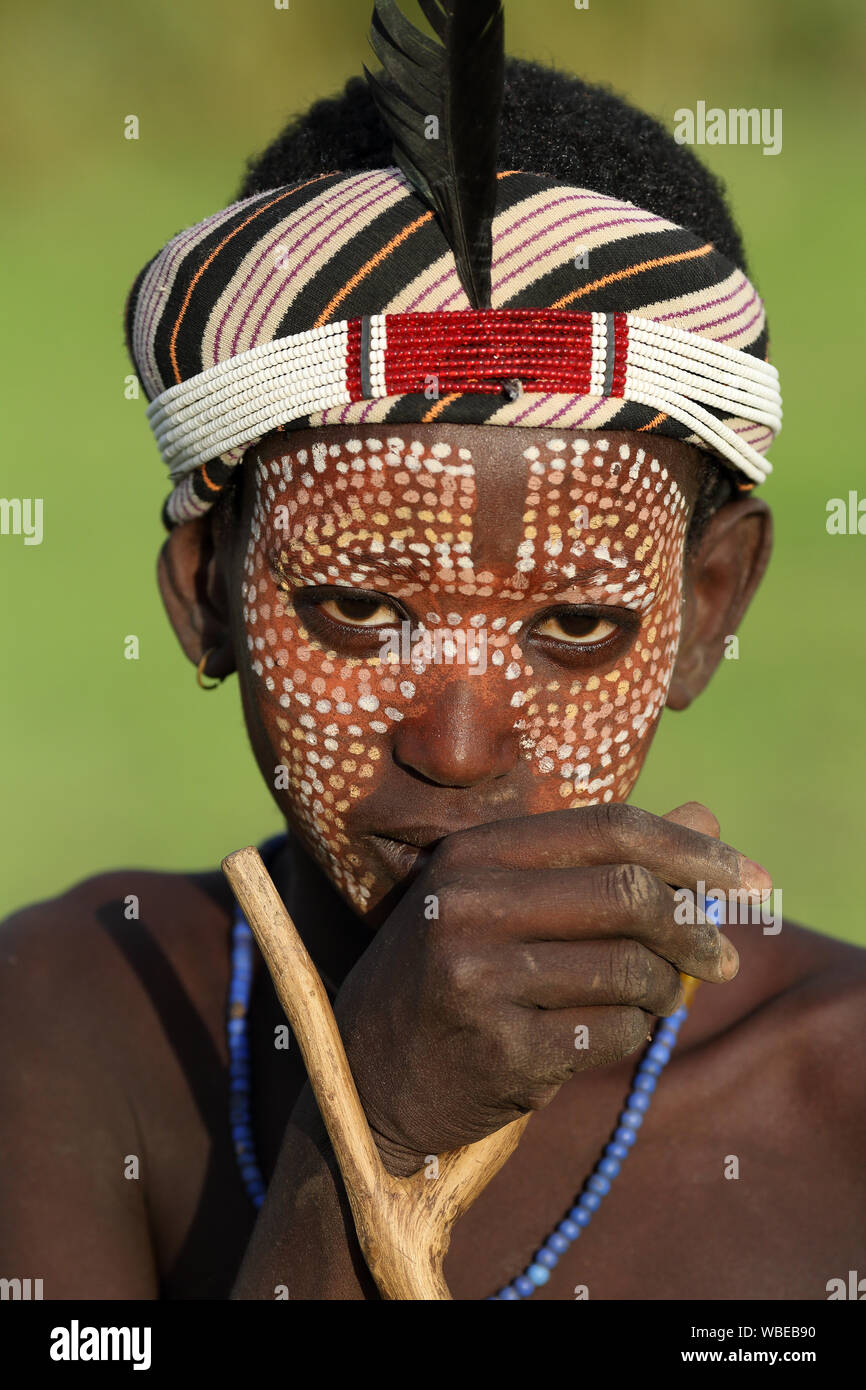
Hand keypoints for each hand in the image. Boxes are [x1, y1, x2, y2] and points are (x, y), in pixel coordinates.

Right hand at [332, 801, 770, 1175]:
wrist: (370, 1078)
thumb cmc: (453, 976)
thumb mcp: (505, 899)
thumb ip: (602, 857)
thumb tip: (707, 819)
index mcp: (473, 852)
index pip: (610, 828)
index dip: (691, 852)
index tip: (751, 880)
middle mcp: (468, 905)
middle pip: (629, 894)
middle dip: (696, 927)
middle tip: (724, 956)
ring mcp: (478, 979)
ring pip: (630, 970)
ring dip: (662, 989)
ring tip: (652, 998)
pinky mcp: (499, 1050)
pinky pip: (612, 1034)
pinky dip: (632, 1034)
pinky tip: (607, 1034)